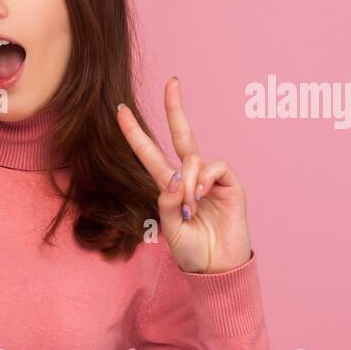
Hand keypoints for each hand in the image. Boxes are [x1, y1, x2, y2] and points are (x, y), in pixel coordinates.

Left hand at [115, 77, 251, 274]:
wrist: (217, 267)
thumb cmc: (191, 251)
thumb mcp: (168, 229)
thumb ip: (166, 203)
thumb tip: (175, 176)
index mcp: (169, 187)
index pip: (149, 154)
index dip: (135, 133)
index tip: (120, 111)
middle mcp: (190, 177)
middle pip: (182, 135)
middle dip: (175, 108)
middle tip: (172, 82)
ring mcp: (211, 179)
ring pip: (193, 157)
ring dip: (187, 180)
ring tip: (190, 206)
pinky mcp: (230, 184)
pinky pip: (214, 166)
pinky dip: (203, 178)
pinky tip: (200, 195)